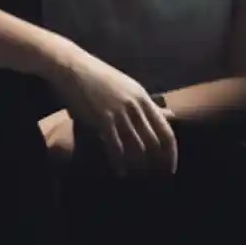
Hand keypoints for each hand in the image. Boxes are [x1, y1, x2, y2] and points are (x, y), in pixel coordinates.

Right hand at [43, 43, 177, 176]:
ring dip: (138, 165)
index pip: (166, 131)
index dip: (171, 152)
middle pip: (154, 142)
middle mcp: (135, 107)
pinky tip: (120, 172)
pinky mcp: (103, 119)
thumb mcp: (131, 88)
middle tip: (155, 177)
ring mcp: (120, 113)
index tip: (170, 167)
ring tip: (137, 176)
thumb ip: (150, 105)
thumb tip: (172, 115)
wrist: (74, 67)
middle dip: (157, 163)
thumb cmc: (101, 78)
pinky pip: (115, 147)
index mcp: (144, 99)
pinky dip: (119, 163)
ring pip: (136, 147)